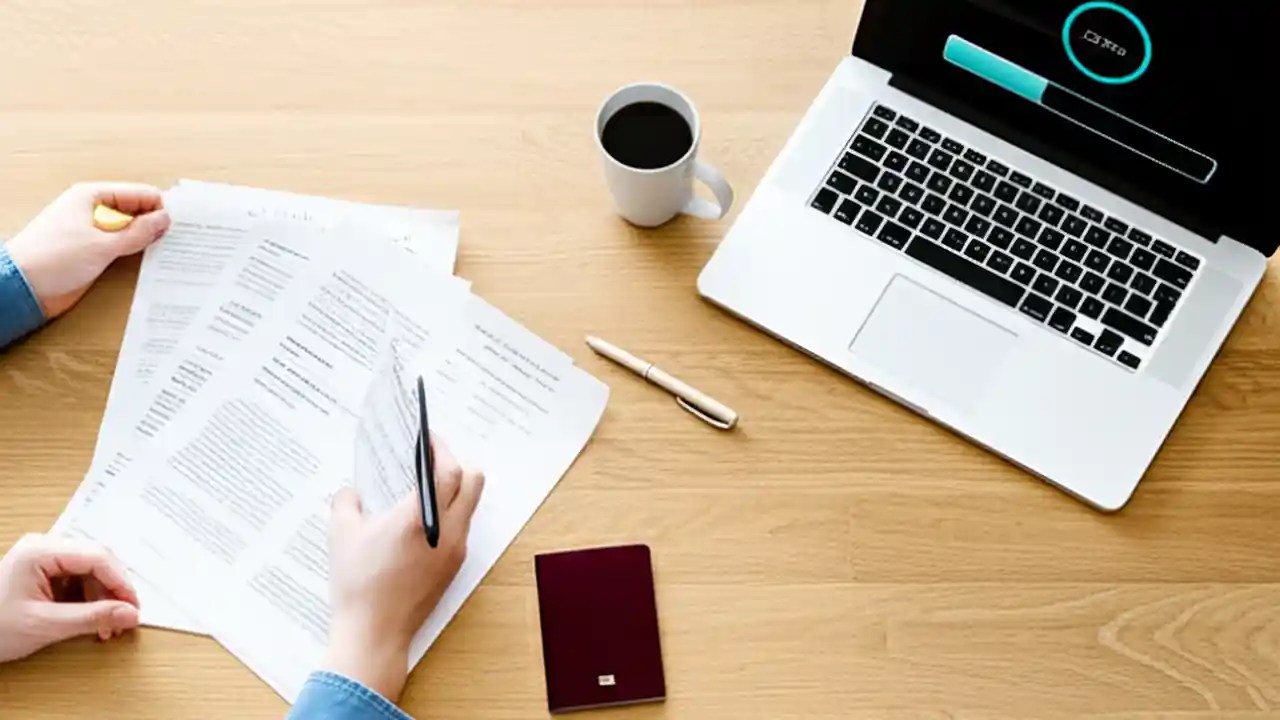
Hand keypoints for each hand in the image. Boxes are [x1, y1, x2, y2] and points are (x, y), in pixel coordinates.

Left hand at [0, 534, 141, 662]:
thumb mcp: (45, 625)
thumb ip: (92, 618)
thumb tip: (131, 615)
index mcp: (40, 551)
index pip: (97, 556)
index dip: (121, 582)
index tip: (134, 608)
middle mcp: (44, 546)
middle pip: (97, 560)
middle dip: (113, 591)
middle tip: (123, 619)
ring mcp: (43, 556)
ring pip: (91, 570)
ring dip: (103, 597)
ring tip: (106, 627)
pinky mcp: (43, 570)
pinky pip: (78, 578)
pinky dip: (89, 599)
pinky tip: (91, 620)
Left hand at [5, 183, 170, 318]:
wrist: (23, 288)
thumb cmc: (52, 259)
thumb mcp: (101, 244)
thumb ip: (137, 232)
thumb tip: (164, 219)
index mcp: (93, 196)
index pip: (140, 193)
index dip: (162, 207)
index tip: (183, 223)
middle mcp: (95, 210)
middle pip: (138, 210)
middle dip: (158, 223)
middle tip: (183, 238)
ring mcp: (95, 230)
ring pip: (133, 229)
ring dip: (149, 238)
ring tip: (174, 249)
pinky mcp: (94, 250)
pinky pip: (124, 245)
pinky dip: (138, 250)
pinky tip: (154, 259)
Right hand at [324, 436, 484, 701]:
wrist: (374, 634)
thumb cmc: (358, 585)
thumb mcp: (340, 534)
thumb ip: (346, 502)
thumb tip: (353, 492)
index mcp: (421, 518)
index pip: (448, 469)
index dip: (441, 447)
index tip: (427, 436)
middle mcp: (448, 532)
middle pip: (472, 481)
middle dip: (455, 462)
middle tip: (430, 457)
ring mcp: (455, 551)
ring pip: (469, 505)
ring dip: (453, 488)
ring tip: (422, 486)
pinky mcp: (453, 567)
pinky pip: (460, 528)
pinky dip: (449, 513)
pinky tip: (420, 518)